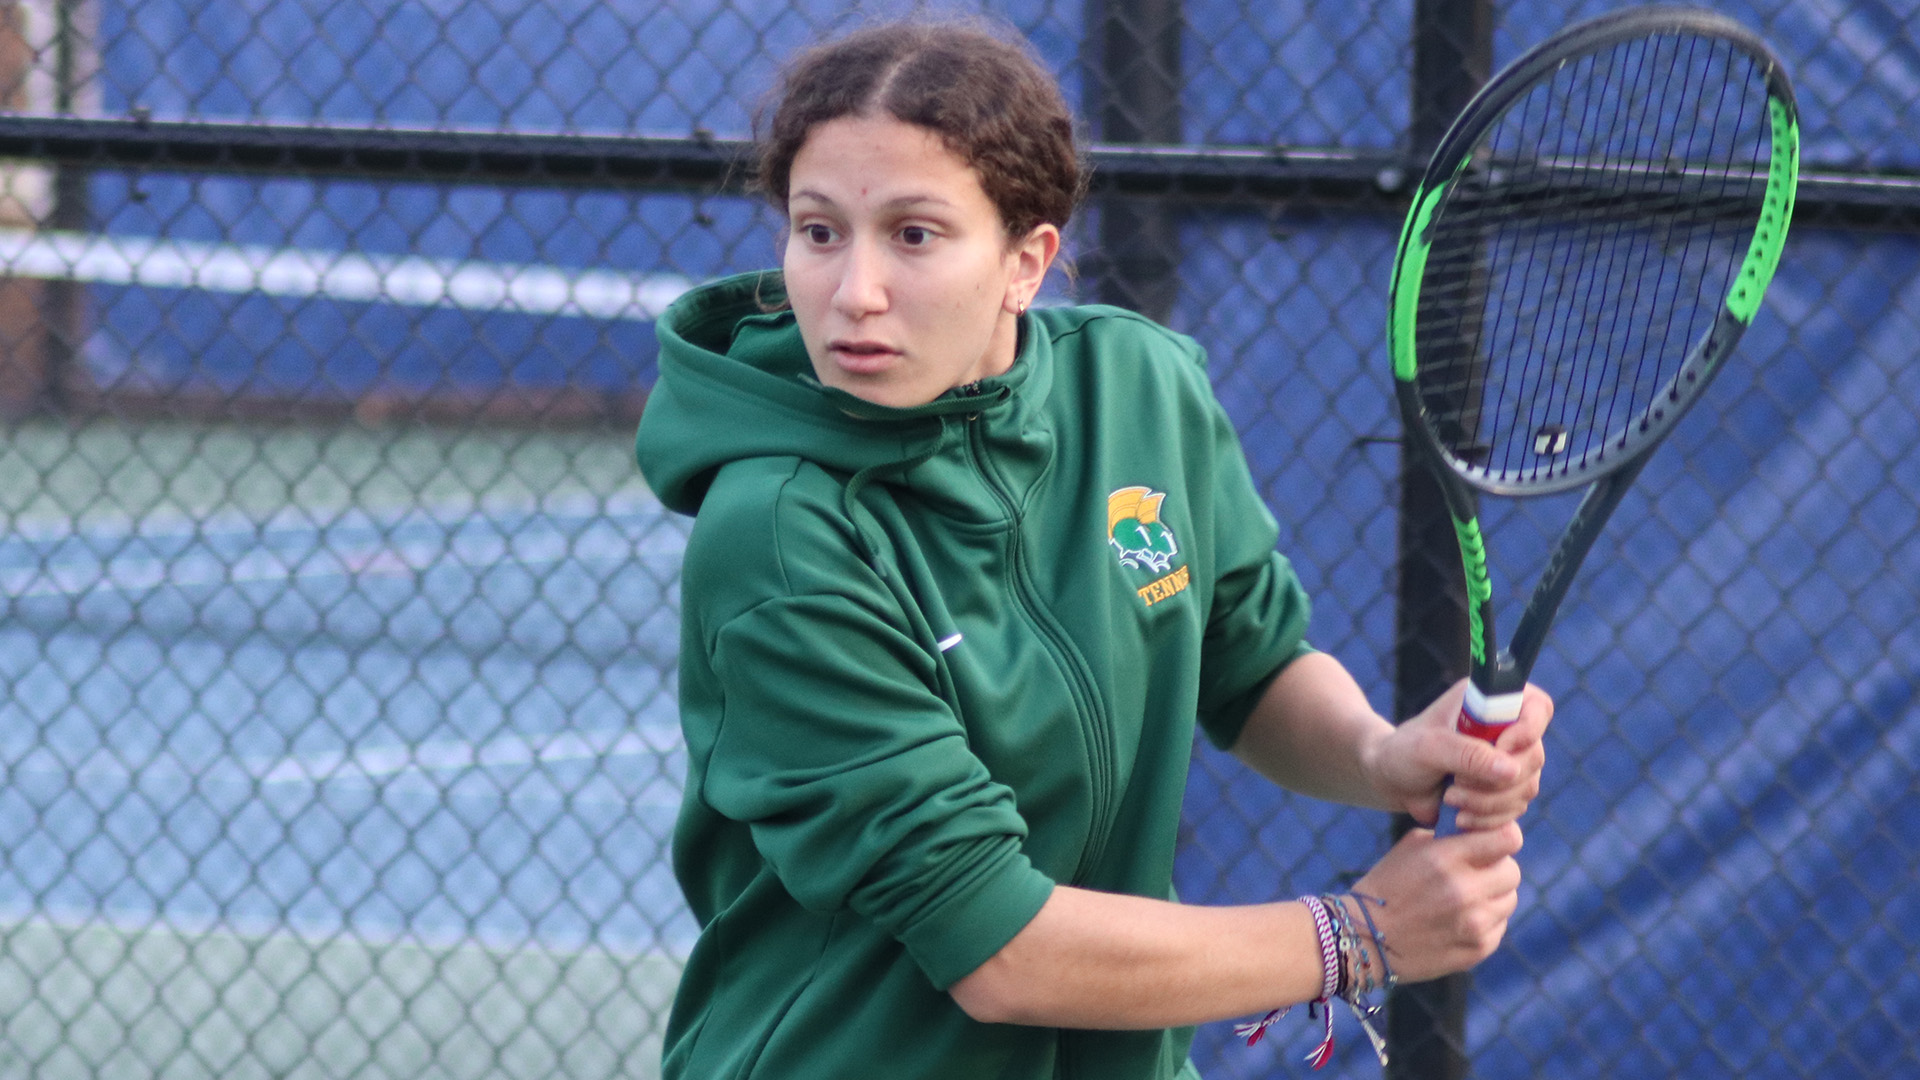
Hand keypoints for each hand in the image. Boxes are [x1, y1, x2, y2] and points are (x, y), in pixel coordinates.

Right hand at [1350, 822, 1523, 983]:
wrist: (1365, 937)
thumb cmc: (1386, 886)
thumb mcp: (1410, 848)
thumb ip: (1450, 838)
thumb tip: (1481, 833)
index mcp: (1445, 858)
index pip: (1507, 839)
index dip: (1505, 836)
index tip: (1496, 839)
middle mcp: (1464, 891)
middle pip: (1512, 871)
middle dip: (1496, 868)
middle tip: (1477, 872)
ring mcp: (1474, 924)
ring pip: (1509, 900)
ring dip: (1492, 896)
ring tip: (1466, 898)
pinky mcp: (1478, 950)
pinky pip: (1499, 926)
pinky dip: (1486, 921)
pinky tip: (1460, 921)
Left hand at [1363, 680, 1552, 829]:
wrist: (1393, 781)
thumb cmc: (1404, 752)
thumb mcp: (1428, 747)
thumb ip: (1467, 754)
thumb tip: (1510, 770)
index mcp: (1490, 701)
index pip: (1537, 707)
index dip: (1527, 730)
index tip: (1500, 748)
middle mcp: (1507, 728)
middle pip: (1533, 755)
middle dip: (1495, 779)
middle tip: (1455, 783)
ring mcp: (1510, 761)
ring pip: (1526, 787)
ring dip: (1488, 802)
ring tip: (1450, 799)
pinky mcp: (1505, 791)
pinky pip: (1515, 810)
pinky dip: (1488, 818)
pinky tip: (1459, 815)